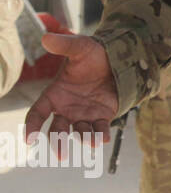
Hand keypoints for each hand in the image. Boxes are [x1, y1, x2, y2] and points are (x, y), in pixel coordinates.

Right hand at [23, 33, 119, 154]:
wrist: (118, 59)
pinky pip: (100, 128)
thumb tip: (46, 37)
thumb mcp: (80, 47)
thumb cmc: (93, 55)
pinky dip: (101, 135)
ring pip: (80, 131)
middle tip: (60, 155)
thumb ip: (64, 45)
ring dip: (84, 138)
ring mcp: (84, 114)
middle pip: (57, 129)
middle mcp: (66, 108)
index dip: (32, 126)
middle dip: (58, 141)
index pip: (37, 113)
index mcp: (54, 94)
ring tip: (89, 142)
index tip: (29, 139)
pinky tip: (103, 138)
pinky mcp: (102, 116)